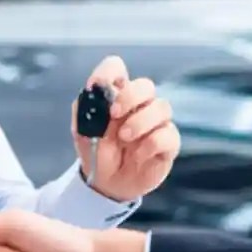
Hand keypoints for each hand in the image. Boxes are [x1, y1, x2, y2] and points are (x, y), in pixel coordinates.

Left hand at [74, 56, 181, 201]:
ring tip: (124, 138)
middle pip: (146, 85)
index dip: (110, 72)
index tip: (99, 86)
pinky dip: (151, 144)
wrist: (106, 183)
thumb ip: (86, 107)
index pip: (116, 68)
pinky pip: (169, 134)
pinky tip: (138, 155)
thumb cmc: (96, 151)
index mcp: (116, 96)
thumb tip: (97, 87)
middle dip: (130, 97)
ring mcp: (156, 123)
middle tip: (114, 114)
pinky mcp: (168, 143)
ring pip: (162, 106)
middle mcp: (139, 105)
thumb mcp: (82, 130)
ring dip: (140, 122)